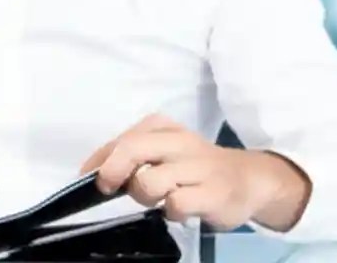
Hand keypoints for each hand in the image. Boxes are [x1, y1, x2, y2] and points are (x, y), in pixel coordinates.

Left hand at [79, 114, 310, 231]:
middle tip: (107, 188)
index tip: (87, 177)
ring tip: (157, 198)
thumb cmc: (194, 166)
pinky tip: (178, 208)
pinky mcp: (214, 193)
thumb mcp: (162, 150)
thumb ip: (129, 156)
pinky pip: (176, 204)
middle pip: (131, 150)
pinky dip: (170, 210)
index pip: (121, 139)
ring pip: (150, 181)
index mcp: (162, 126)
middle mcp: (179, 140)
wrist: (249, 179)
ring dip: (144, 195)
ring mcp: (198, 166)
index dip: (98, 160)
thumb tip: (89, 171)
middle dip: (112, 171)